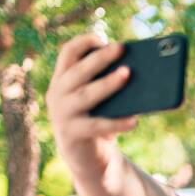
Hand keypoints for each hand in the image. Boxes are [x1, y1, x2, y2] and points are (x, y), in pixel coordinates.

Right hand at [46, 33, 138, 179]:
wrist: (85, 157)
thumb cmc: (97, 120)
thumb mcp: (99, 100)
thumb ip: (108, 84)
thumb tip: (137, 71)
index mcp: (62, 80)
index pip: (67, 53)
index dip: (84, 43)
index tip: (103, 38)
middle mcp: (57, 94)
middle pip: (79, 71)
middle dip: (100, 58)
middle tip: (121, 48)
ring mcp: (63, 115)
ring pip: (87, 95)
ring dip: (108, 83)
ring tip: (128, 74)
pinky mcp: (74, 134)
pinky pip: (98, 126)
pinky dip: (117, 122)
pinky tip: (134, 120)